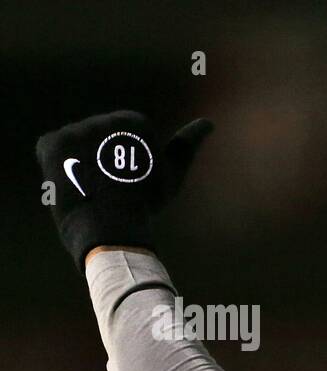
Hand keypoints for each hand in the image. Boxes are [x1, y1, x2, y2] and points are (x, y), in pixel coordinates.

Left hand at [35, 110, 211, 268]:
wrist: (112, 227)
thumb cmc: (146, 203)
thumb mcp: (172, 174)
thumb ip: (187, 144)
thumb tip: (208, 122)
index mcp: (134, 122)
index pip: (129, 137)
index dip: (132, 163)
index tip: (133, 182)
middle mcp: (102, 119)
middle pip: (101, 138)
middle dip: (105, 159)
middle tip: (112, 188)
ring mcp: (74, 129)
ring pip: (78, 144)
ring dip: (83, 162)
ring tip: (92, 188)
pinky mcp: (51, 142)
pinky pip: (53, 149)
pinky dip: (59, 165)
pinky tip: (73, 181)